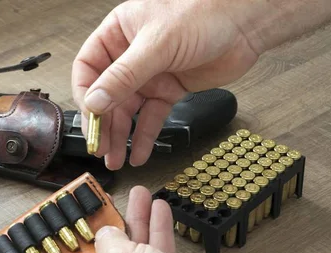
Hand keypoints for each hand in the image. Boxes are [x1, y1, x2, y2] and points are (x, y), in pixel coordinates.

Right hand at [72, 0, 258, 169]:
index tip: (90, 118)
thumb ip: (123, 76)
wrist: (244, 26)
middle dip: (103, 123)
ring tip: (115, 158)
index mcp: (117, 33)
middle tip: (100, 148)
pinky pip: (152, 117)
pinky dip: (146, 136)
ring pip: (128, 110)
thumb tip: (95, 102)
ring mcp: (150, 74)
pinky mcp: (169, 90)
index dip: (86, 95)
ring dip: (121, 136)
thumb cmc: (203, 16)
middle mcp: (130, 55)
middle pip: (107, 95)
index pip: (88, 68)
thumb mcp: (156, 45)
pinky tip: (140, 153)